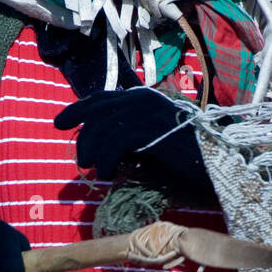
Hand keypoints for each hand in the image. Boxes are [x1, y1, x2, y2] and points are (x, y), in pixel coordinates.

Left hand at [53, 87, 210, 191]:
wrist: (212, 162)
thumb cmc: (185, 156)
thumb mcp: (151, 141)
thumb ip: (129, 136)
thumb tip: (101, 145)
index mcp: (142, 97)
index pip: (101, 97)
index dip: (78, 109)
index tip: (59, 123)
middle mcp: (142, 98)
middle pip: (96, 110)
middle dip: (82, 135)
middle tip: (81, 160)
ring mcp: (145, 111)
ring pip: (102, 127)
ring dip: (95, 152)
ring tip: (98, 171)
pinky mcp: (148, 128)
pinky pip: (113, 142)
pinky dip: (106, 160)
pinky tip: (109, 173)